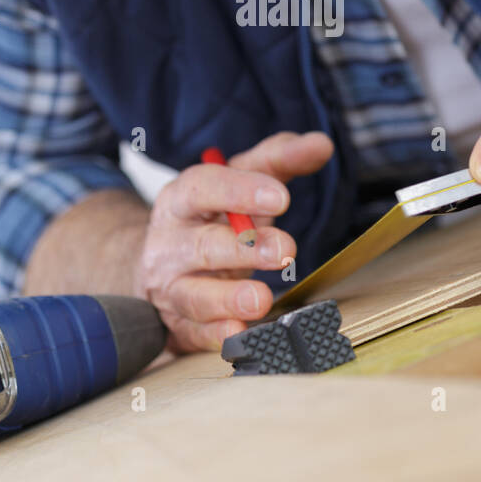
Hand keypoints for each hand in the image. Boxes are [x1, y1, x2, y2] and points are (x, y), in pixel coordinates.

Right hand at [133, 130, 333, 352]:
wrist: (159, 266)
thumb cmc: (210, 218)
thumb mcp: (238, 182)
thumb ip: (278, 161)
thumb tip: (321, 144)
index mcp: (183, 199)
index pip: (204, 188)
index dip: (240, 190)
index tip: (280, 195)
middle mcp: (170, 243)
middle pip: (203, 245)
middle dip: (243, 248)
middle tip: (285, 249)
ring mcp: (170, 287)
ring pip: (194, 295)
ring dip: (227, 299)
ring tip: (261, 300)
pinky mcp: (176, 326)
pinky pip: (193, 334)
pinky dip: (215, 337)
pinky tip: (239, 335)